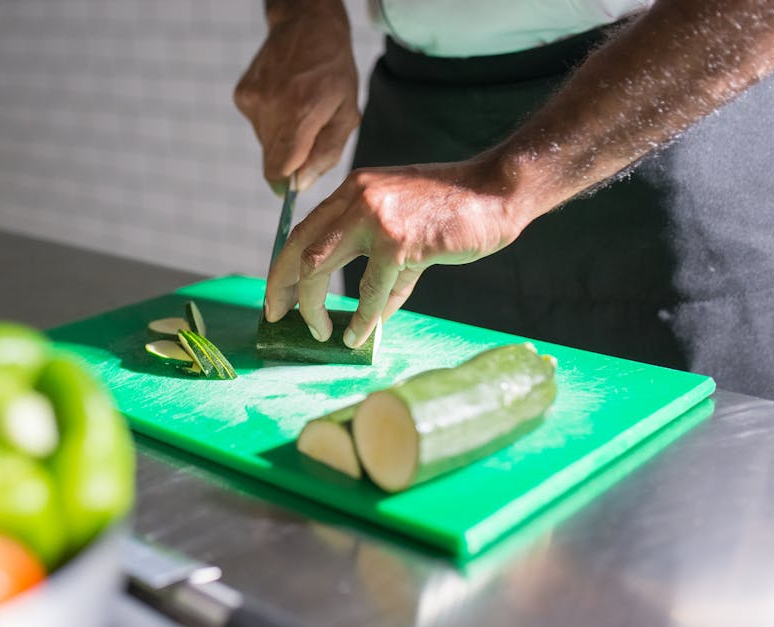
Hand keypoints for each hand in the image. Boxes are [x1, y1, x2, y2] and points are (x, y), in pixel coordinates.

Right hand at [234, 0, 359, 191]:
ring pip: (264, 143)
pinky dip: (270, 119)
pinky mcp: (242, 95)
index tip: (298, 177)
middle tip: (308, 128)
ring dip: (281, 135)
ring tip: (297, 106)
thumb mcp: (347, 113)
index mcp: (300, 113)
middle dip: (290, 155)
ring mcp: (252, 99)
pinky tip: (283, 96)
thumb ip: (326, 153)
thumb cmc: (334, 71)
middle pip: (272, 160)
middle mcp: (271, 107)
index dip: (288, 180)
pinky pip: (256, 125)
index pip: (278, 170)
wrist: (306, 26)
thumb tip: (300, 185)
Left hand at [264, 160, 534, 347]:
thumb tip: (365, 317)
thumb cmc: (453, 213)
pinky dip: (361, 318)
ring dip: (313, 307)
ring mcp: (375, 217)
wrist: (496, 191)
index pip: (302, 231)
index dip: (283, 267)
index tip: (276, 297)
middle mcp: (355, 198)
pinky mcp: (399, 241)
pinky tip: (357, 335)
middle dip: (282, 288)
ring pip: (319, 267)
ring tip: (320, 333)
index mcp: (352, 191)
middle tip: (277, 318)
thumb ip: (378, 263)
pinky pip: (369, 290)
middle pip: (298, 248)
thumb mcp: (402, 228)